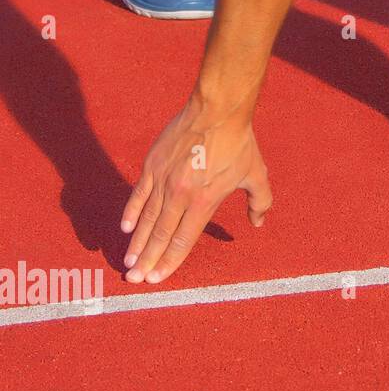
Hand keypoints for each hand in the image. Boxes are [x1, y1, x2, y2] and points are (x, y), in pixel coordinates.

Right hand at [120, 98, 271, 283]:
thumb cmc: (240, 144)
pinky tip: (126, 229)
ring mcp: (163, 179)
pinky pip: (138, 194)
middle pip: (161, 234)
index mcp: (205, 201)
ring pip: (147, 218)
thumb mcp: (256, 175)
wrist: (217, 111)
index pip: (184, 239)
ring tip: (128, 261)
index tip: (158, 278)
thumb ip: (259, 202)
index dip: (170, 261)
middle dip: (147, 259)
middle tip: (134, 279)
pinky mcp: (152, 165)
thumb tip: (258, 223)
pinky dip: (132, 212)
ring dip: (137, 242)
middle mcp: (181, 194)